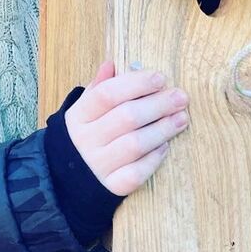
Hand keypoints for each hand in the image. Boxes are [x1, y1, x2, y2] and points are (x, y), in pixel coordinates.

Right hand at [65, 61, 188, 196]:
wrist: (69, 178)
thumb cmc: (86, 134)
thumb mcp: (85, 110)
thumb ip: (99, 87)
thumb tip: (112, 64)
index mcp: (79, 115)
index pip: (107, 94)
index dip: (135, 84)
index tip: (160, 78)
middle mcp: (86, 140)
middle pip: (126, 118)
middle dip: (158, 105)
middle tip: (181, 97)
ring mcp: (98, 165)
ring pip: (135, 144)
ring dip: (162, 129)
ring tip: (182, 118)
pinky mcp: (112, 187)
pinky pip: (137, 172)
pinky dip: (154, 158)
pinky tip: (166, 146)